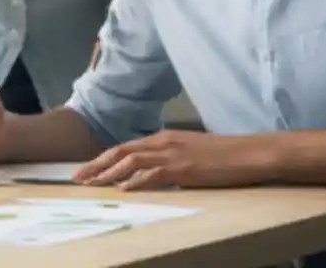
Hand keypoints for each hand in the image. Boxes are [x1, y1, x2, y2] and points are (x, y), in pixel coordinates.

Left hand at [72, 130, 279, 189]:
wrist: (248, 152)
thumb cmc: (222, 155)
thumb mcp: (188, 152)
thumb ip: (167, 159)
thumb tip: (150, 173)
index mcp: (163, 137)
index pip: (125, 147)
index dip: (103, 159)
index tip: (86, 170)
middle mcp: (163, 142)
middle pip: (121, 151)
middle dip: (96, 165)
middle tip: (78, 178)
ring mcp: (172, 153)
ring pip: (131, 161)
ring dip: (109, 173)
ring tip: (92, 183)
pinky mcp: (184, 167)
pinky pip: (154, 173)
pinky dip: (136, 180)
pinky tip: (123, 188)